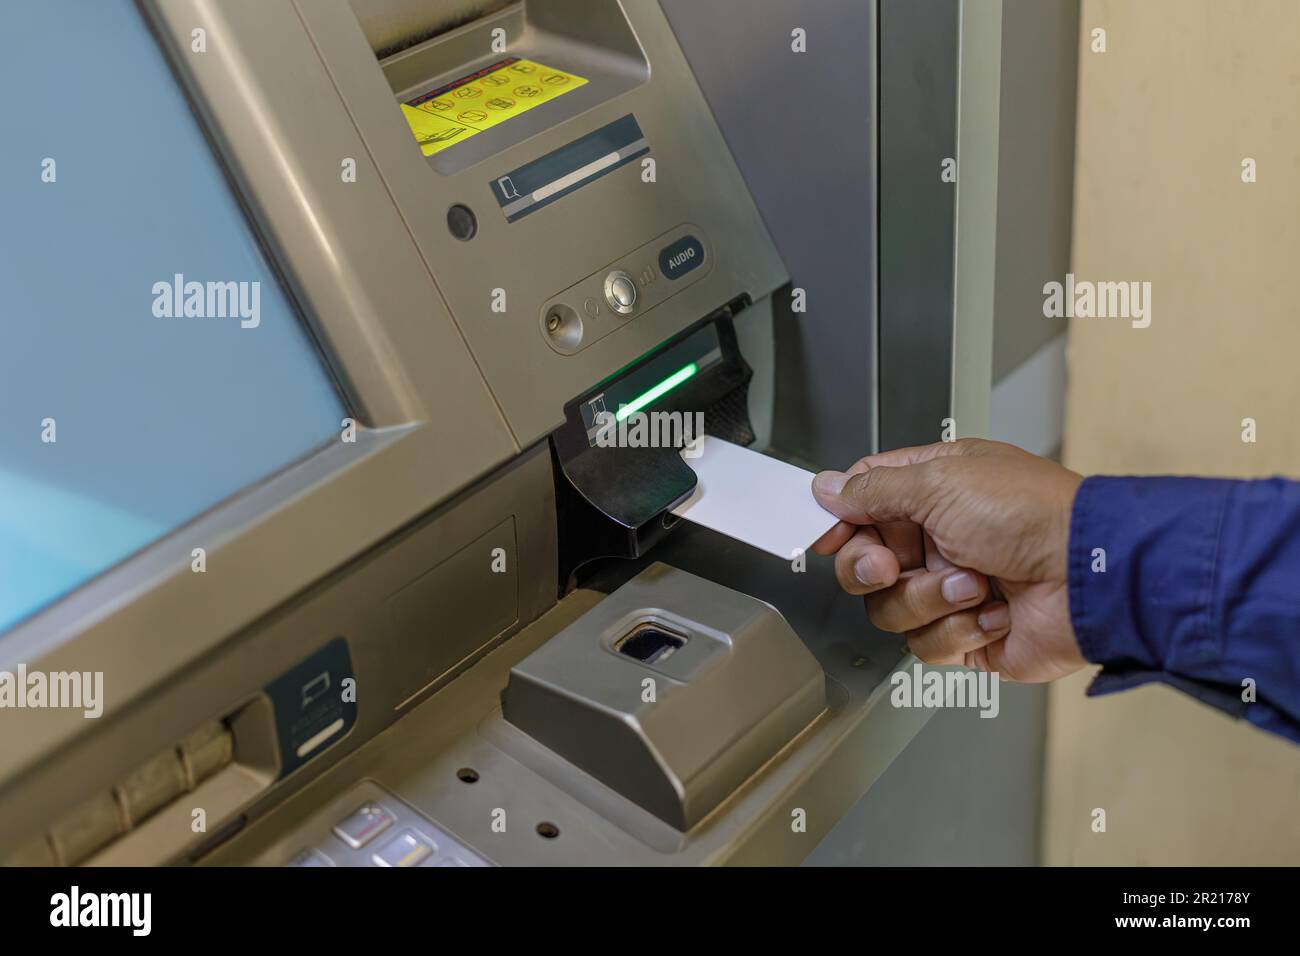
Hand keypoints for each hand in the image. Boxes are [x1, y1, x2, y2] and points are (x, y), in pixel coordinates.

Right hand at [811, 439, 1086, 681]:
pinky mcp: (967, 634)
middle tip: (888, 565)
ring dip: (928, 599)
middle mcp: (940, 538)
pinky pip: (926, 644)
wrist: (1089, 578)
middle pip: (864, 562)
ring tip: (974, 585)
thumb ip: (875, 488)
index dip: (839, 521)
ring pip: (890, 608)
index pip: (864, 503)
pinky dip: (959, 629)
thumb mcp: (942, 481)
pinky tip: (995, 612)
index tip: (826, 535)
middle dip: (870, 568)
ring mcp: (952, 588)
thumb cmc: (1033, 515)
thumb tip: (829, 488)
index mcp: (934, 490)